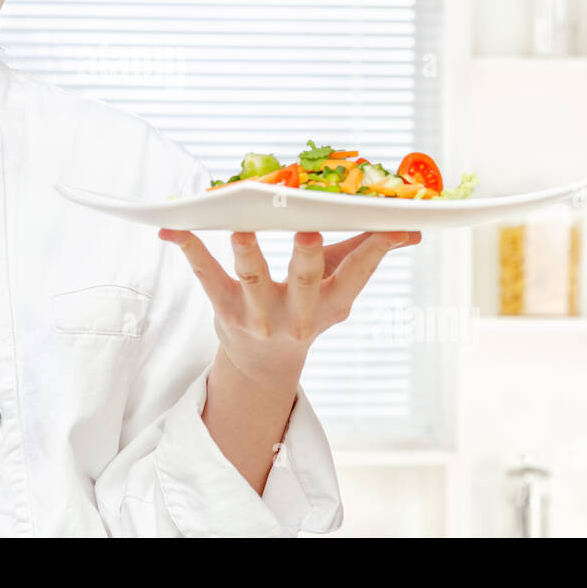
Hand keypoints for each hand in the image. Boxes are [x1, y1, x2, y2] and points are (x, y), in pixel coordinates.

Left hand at [157, 228, 421, 389]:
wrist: (263, 364)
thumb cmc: (306, 307)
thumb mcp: (339, 288)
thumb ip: (369, 253)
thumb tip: (412, 228)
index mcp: (330, 302)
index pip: (357, 273)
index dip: (375, 249)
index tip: (391, 222)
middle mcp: (296, 313)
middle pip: (303, 280)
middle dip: (305, 257)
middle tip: (306, 230)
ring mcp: (258, 313)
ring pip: (251, 277)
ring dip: (246, 250)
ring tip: (239, 226)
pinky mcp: (224, 309)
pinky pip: (206, 277)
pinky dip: (190, 250)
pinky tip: (174, 228)